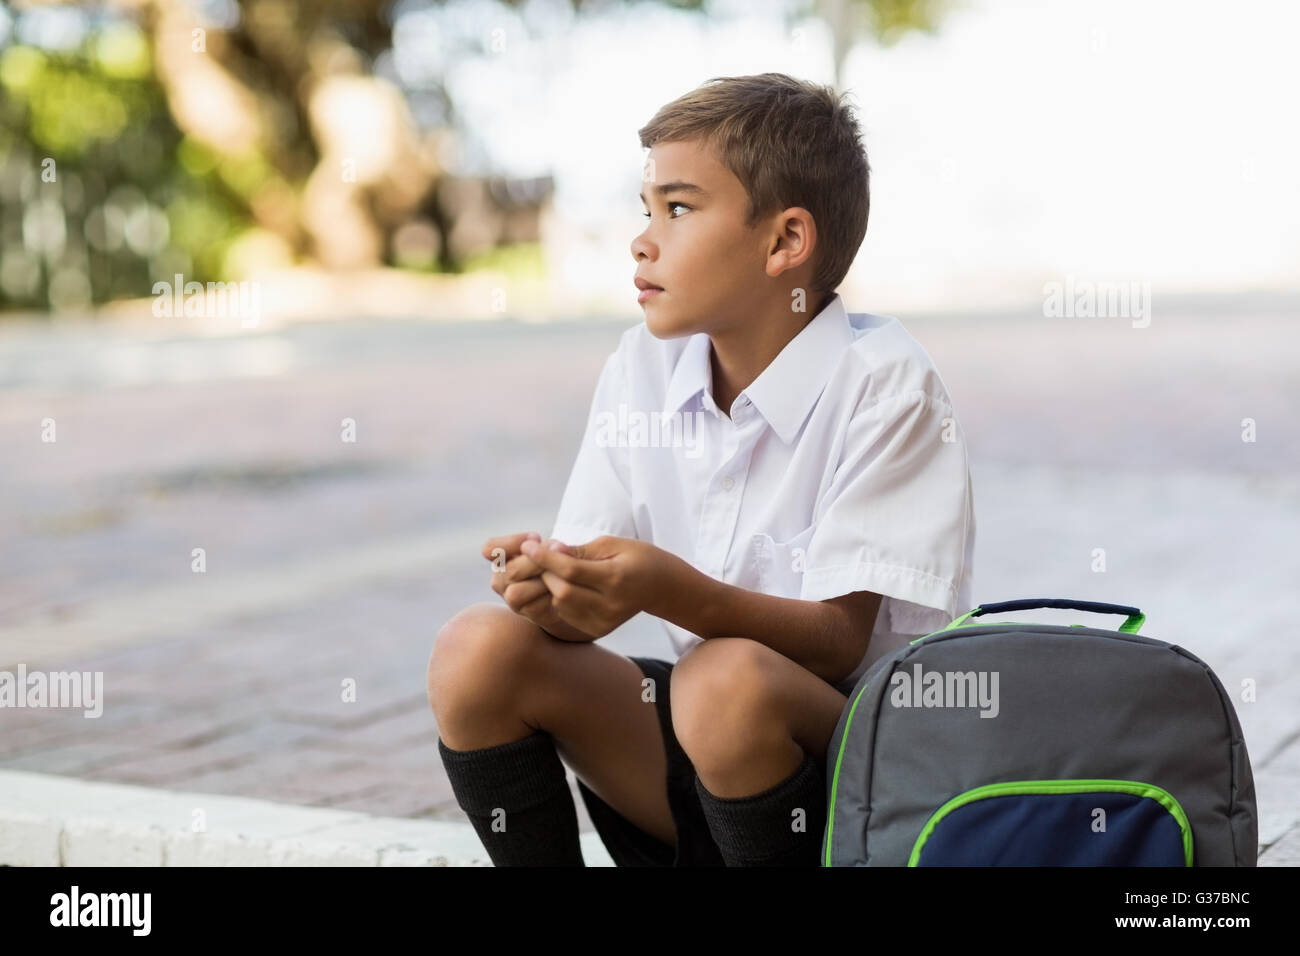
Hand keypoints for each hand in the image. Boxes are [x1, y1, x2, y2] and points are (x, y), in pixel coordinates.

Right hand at [482, 531, 573, 629]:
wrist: (569, 591)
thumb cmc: (555, 563)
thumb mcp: (552, 549)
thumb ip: (552, 547)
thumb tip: (559, 548)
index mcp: (501, 559)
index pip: (490, 548)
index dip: (512, 542)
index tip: (536, 537)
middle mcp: (501, 580)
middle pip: (510, 570)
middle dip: (537, 561)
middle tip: (558, 553)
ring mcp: (511, 599)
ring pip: (516, 593)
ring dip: (542, 581)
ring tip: (561, 573)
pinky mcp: (527, 614)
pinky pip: (533, 607)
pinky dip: (550, 597)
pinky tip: (563, 588)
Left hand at [519, 535, 685, 637]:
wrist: (661, 586)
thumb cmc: (637, 558)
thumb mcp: (612, 544)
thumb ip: (580, 551)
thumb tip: (550, 550)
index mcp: (616, 579)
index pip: (571, 570)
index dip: (545, 557)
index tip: (528, 545)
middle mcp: (610, 605)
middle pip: (561, 591)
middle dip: (545, 572)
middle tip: (540, 556)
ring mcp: (604, 622)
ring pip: (560, 605)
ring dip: (551, 586)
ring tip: (554, 570)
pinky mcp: (598, 630)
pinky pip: (566, 614)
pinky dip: (558, 598)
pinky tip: (565, 585)